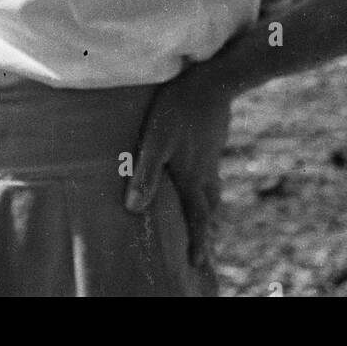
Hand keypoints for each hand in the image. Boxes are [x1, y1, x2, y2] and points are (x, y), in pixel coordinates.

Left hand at [124, 67, 231, 268]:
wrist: (211, 81)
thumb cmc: (178, 111)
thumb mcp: (156, 141)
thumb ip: (145, 175)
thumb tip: (134, 209)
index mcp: (193, 178)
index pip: (197, 219)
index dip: (198, 242)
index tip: (197, 264)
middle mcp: (206, 172)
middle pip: (208, 207)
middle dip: (205, 226)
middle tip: (201, 241)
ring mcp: (212, 155)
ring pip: (211, 188)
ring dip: (206, 204)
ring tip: (199, 211)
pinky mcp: (212, 140)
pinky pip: (211, 169)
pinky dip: (205, 180)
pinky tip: (197, 170)